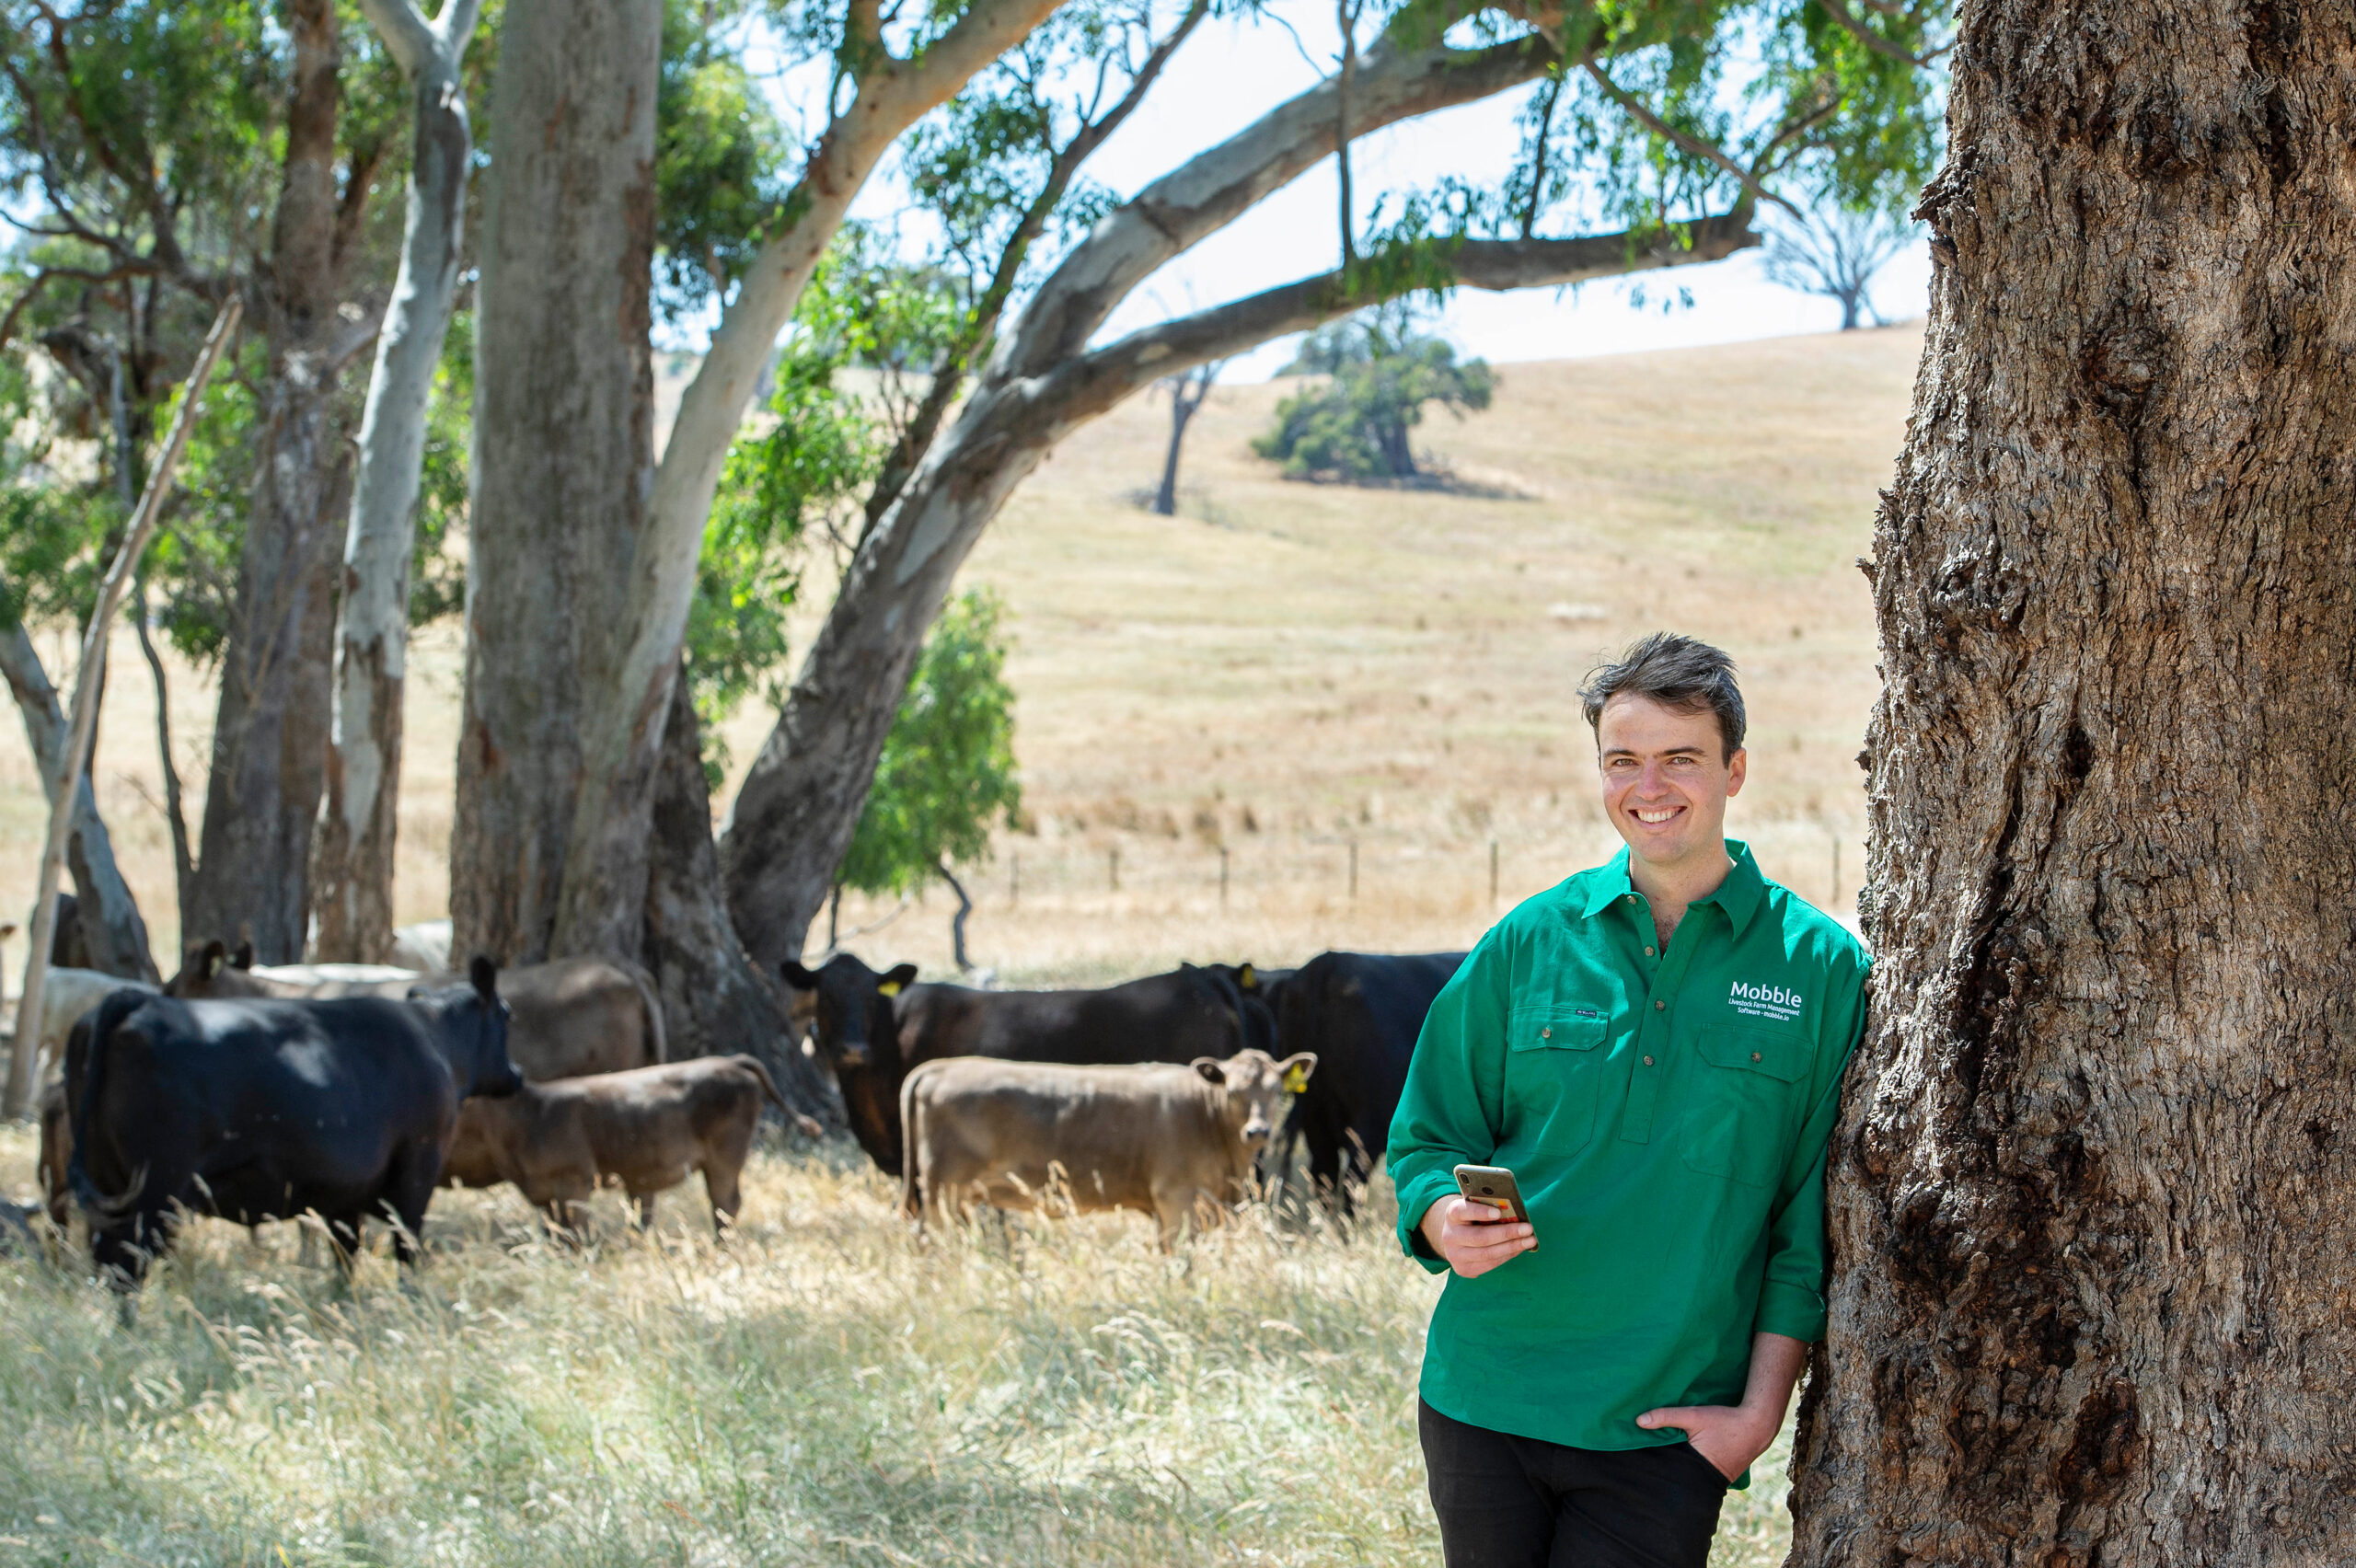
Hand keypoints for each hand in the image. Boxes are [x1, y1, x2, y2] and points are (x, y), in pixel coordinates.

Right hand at [1418, 1196, 1534, 1277]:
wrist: (1456, 1236)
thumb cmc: (1474, 1217)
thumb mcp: (1476, 1207)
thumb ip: (1490, 1207)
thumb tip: (1515, 1214)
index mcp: (1452, 1214)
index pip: (1462, 1211)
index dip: (1480, 1212)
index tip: (1498, 1212)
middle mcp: (1449, 1235)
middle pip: (1480, 1237)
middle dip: (1507, 1233)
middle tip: (1528, 1228)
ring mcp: (1454, 1255)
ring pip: (1487, 1254)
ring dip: (1512, 1247)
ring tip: (1530, 1240)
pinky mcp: (1463, 1269)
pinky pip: (1489, 1264)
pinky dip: (1507, 1255)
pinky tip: (1519, 1248)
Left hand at [1634, 1403, 1778, 1482]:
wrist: (1757, 1426)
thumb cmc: (1725, 1421)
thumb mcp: (1694, 1416)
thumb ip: (1666, 1417)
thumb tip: (1638, 1421)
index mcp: (1695, 1468)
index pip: (1667, 1471)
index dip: (1654, 1465)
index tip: (1637, 1460)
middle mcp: (1705, 1480)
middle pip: (1676, 1476)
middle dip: (1663, 1468)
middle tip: (1642, 1460)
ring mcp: (1715, 1481)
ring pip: (1687, 1475)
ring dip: (1677, 1466)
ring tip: (1660, 1458)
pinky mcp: (1720, 1476)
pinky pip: (1698, 1473)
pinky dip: (1690, 1465)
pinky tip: (1682, 1456)